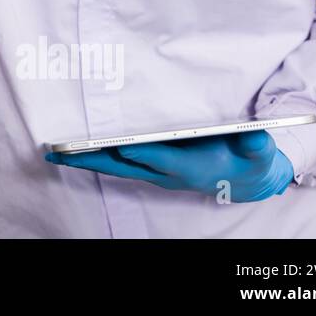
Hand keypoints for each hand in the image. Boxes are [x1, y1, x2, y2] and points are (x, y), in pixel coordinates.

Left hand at [44, 130, 294, 202]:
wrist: (247, 180)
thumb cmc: (249, 160)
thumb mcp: (259, 152)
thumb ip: (256, 144)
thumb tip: (256, 135)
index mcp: (189, 166)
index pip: (159, 158)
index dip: (140, 152)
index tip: (119, 146)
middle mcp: (167, 174)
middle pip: (124, 166)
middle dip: (93, 158)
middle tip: (62, 152)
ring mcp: (157, 174)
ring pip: (116, 168)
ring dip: (86, 161)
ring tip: (56, 153)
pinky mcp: (152, 170)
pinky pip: (118, 166)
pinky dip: (96, 159)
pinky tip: (77, 153)